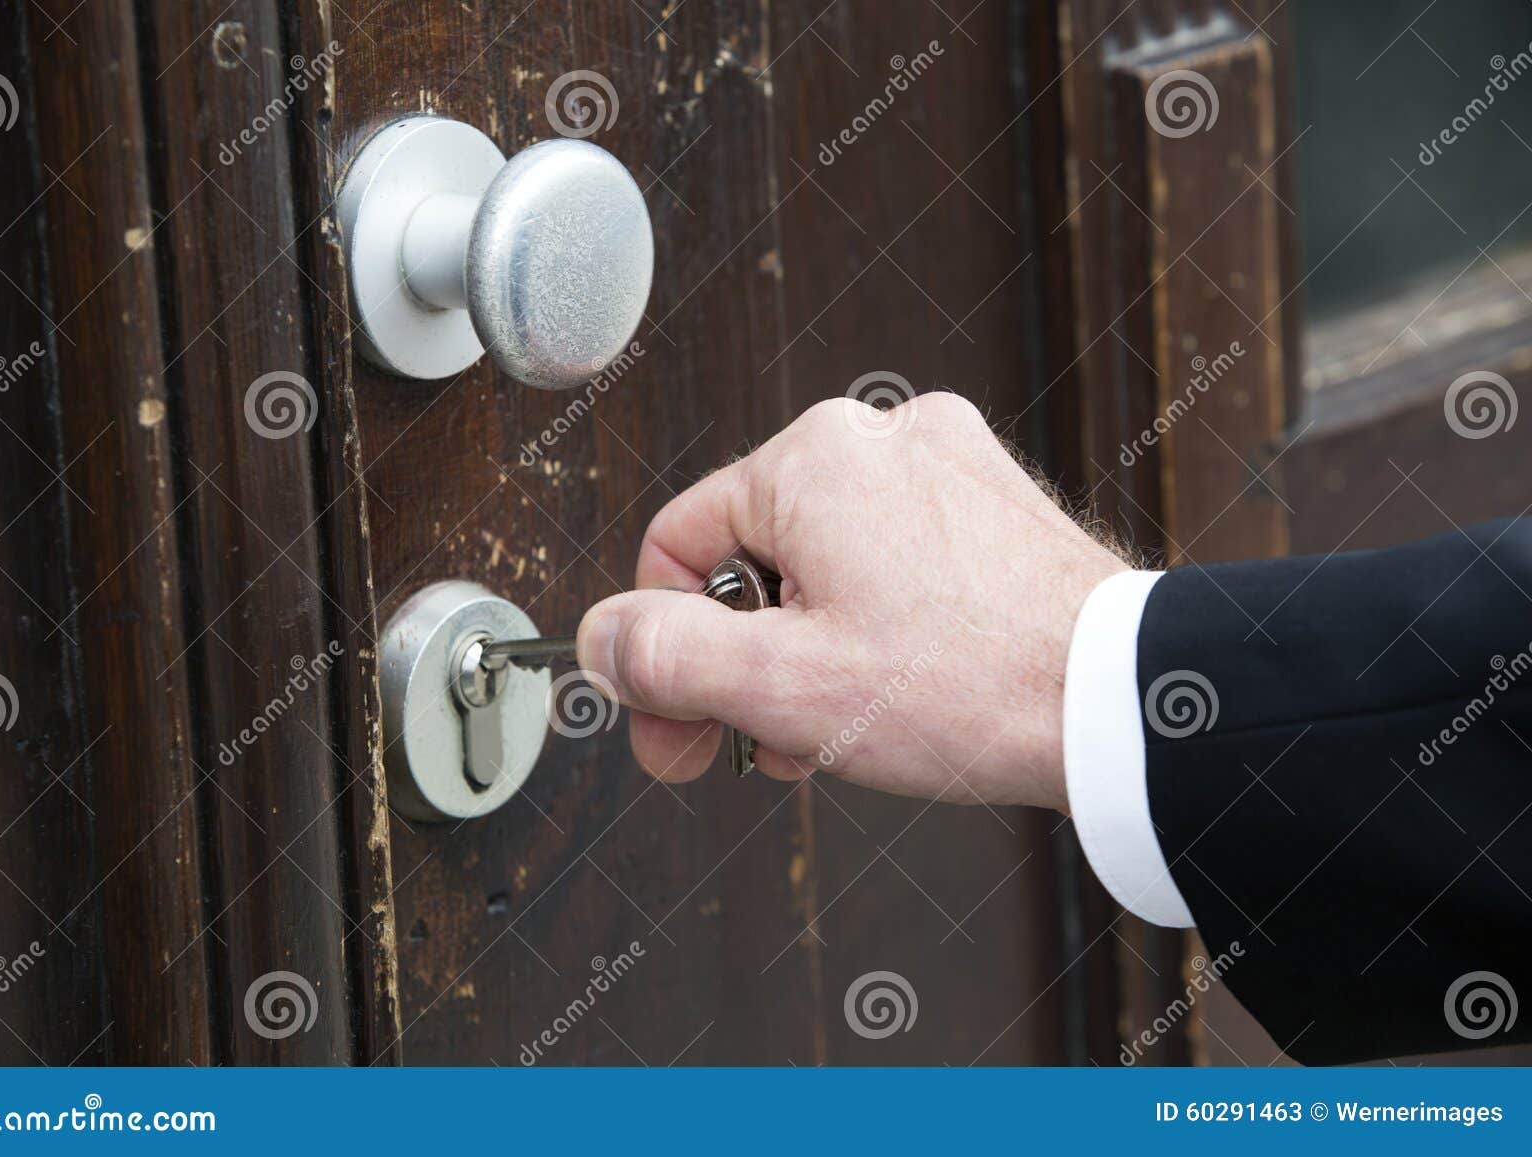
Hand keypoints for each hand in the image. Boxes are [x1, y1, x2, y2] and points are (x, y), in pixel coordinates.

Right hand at [574, 393, 1126, 809]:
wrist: (1122, 702)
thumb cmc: (969, 688)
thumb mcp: (782, 686)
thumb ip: (665, 656)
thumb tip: (600, 639)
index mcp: (813, 458)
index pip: (677, 546)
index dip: (663, 651)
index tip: (678, 733)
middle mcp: (879, 437)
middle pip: (751, 557)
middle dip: (741, 663)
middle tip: (750, 748)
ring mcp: (945, 463)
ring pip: (821, 564)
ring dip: (805, 652)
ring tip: (831, 732)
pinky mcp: (989, 501)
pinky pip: (891, 558)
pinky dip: (871, 623)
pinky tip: (888, 692)